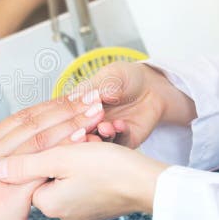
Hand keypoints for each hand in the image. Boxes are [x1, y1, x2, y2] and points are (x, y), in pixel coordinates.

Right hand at [0, 93, 105, 219]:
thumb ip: (5, 165)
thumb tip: (28, 153)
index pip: (20, 118)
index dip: (51, 106)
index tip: (75, 96)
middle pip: (31, 122)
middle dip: (65, 107)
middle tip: (93, 96)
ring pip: (38, 139)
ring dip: (71, 122)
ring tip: (95, 112)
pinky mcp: (7, 195)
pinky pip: (42, 166)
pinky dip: (65, 149)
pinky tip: (83, 141)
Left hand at [0, 142, 168, 219]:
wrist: (151, 184)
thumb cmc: (111, 170)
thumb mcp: (62, 158)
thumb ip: (27, 164)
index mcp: (47, 204)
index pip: (30, 171)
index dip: (47, 148)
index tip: (67, 142)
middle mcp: (61, 213)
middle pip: (48, 172)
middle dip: (63, 152)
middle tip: (84, 144)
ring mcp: (81, 212)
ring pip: (68, 174)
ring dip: (78, 156)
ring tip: (96, 149)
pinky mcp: (97, 206)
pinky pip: (84, 181)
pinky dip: (90, 167)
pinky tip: (103, 159)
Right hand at [72, 61, 195, 148]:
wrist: (152, 86)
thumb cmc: (127, 78)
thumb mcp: (108, 75)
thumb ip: (95, 87)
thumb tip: (79, 97)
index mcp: (79, 108)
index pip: (67, 117)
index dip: (66, 120)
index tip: (71, 116)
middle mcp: (89, 124)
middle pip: (78, 135)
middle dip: (81, 135)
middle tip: (84, 130)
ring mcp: (106, 134)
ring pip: (97, 143)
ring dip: (99, 138)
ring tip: (104, 127)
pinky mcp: (124, 140)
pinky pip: (119, 143)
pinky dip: (118, 135)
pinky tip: (120, 124)